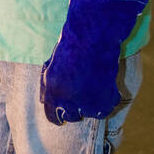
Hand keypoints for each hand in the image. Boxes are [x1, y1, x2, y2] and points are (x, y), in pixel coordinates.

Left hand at [40, 0, 147, 124]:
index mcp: (52, 92)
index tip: (63, 117)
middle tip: (83, 95)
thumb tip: (46, 101)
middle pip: (71, 116)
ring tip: (94, 85)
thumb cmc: (71, 45)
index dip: (58, 117)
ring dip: (92, 104)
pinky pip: (105, 109)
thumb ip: (49, 86)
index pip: (51, 117)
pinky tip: (106, 85)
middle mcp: (67, 101)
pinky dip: (107, 100)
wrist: (93, 36)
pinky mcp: (105, 101)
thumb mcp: (52, 66)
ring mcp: (86, 103)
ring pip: (89, 113)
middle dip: (76, 109)